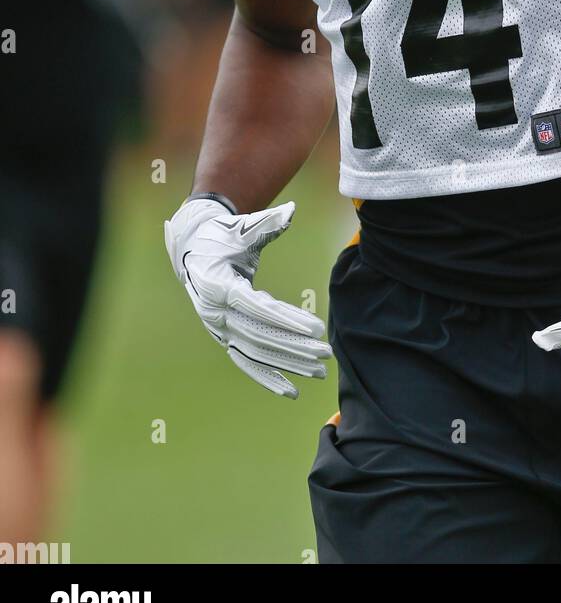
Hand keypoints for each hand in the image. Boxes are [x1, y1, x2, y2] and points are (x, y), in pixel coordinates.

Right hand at [164, 197, 332, 397]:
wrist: (191, 247)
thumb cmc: (221, 234)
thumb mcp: (241, 227)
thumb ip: (266, 223)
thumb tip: (291, 211)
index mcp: (220, 286)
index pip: (259, 309)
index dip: (288, 320)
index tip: (317, 329)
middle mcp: (216, 312)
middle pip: (260, 335)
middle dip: (295, 347)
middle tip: (327, 353)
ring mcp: (217, 328)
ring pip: (256, 352)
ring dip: (288, 364)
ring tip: (320, 371)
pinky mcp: (222, 336)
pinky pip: (245, 361)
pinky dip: (267, 377)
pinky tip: (291, 390)